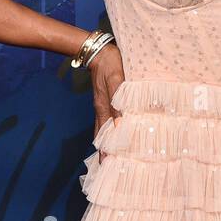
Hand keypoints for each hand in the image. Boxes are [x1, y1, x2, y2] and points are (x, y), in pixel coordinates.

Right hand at [89, 44, 123, 162]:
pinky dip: (110, 131)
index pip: (104, 135)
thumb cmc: (110, 64)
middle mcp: (102, 110)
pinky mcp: (106, 101)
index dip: (106, 151)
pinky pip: (106, 120)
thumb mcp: (117, 80)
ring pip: (103, 129)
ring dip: (107, 143)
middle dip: (105, 152)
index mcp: (104, 108)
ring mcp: (103, 106)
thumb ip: (119, 100)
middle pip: (102, 136)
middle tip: (109, 168)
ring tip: (112, 157)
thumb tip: (121, 123)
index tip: (108, 166)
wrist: (98, 52)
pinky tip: (116, 134)